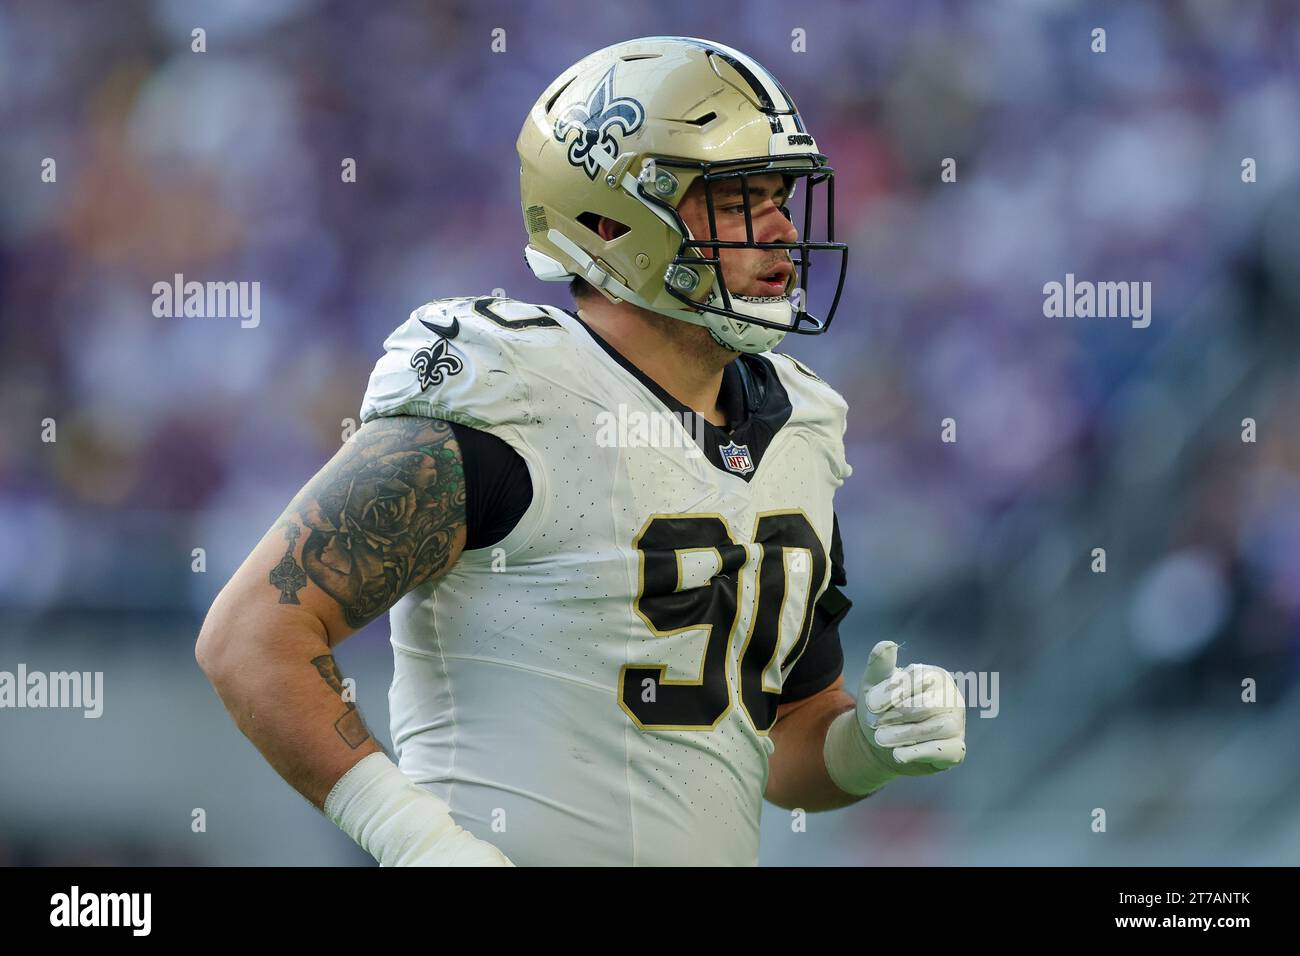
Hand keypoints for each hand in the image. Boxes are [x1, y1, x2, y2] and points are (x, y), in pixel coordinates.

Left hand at [855, 640, 965, 776]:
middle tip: (874, 724)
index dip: (892, 692)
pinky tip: (898, 755)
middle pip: (928, 705)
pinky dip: (919, 752)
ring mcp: (956, 724)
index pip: (918, 679)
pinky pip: (944, 751)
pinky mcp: (956, 750)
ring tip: (880, 739)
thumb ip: (879, 664)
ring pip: (936, 729)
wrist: (881, 741)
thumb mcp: (874, 684)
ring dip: (904, 734)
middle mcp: (951, 698)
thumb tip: (887, 644)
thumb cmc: (881, 706)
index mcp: (934, 676)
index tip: (869, 704)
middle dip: (898, 715)